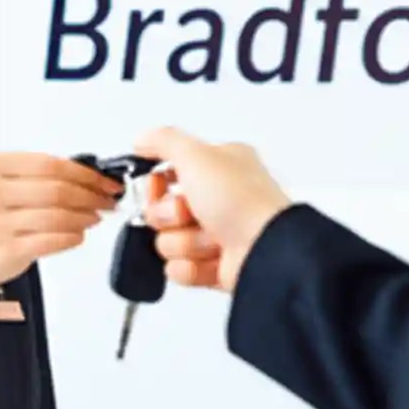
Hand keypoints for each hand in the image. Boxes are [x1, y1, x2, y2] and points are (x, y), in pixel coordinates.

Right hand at [0, 152, 122, 296]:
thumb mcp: (1, 183)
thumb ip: (39, 177)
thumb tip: (90, 177)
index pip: (51, 164)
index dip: (86, 173)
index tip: (104, 180)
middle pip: (57, 189)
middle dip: (91, 195)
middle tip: (106, 199)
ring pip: (58, 216)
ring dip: (85, 217)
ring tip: (95, 217)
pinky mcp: (7, 250)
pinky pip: (52, 240)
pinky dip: (73, 237)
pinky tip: (78, 234)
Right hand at [134, 127, 291, 290]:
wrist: (265, 252)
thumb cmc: (243, 201)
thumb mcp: (197, 155)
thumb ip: (164, 141)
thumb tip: (143, 139)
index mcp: (218, 167)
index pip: (166, 173)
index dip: (155, 184)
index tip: (159, 186)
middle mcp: (217, 200)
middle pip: (161, 211)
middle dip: (171, 216)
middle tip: (192, 213)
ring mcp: (216, 235)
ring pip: (168, 242)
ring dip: (186, 242)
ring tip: (213, 239)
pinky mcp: (213, 266)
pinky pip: (178, 269)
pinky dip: (190, 267)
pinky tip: (209, 260)